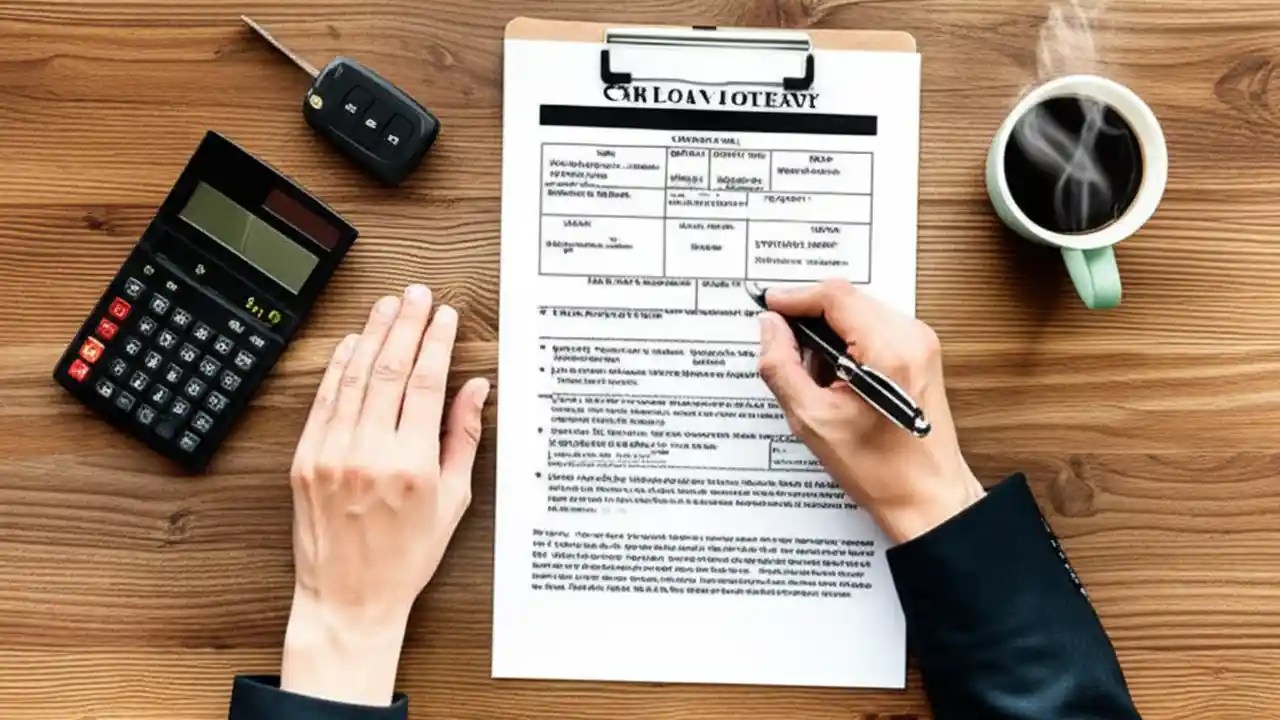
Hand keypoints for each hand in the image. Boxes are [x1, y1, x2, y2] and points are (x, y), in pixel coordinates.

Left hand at [281, 285, 489, 705]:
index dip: (436, 342)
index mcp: (413, 465)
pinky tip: (353, 343)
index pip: (426, 383)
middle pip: (390, 369)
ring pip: (354, 377)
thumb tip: (476, 390)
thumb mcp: (452, 501)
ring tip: (388, 305)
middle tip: (417, 294)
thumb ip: (463, 438)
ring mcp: (332, 455)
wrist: (349, 597)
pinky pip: (324, 401)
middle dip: (406, 324)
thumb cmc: (406, 557)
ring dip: (373, 334)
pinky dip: (338, 367)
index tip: (444, 316)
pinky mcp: (305, 460)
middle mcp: (370, 454)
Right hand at [756, 280, 983, 544]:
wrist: (927, 497)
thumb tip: (770, 328)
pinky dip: (847, 341)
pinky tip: (836, 376)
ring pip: (858, 310)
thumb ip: (782, 366)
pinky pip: (873, 326)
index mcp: (889, 351)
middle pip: (846, 298)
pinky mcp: (920, 352)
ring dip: (828, 331)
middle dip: (809, 316)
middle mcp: (911, 338)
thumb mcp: (813, 420)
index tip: (768, 306)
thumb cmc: (881, 470)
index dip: (794, 297)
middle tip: (784, 347)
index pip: (834, 296)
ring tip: (814, 373)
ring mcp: (920, 343)